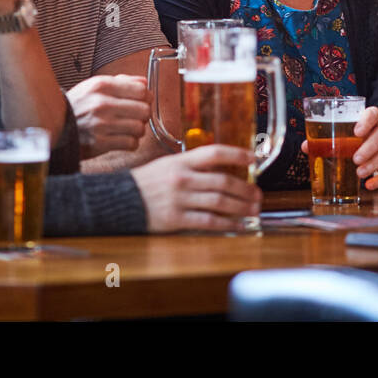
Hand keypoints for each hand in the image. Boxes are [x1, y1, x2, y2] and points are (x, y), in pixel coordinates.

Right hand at [66, 74, 150, 158]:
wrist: (54, 126)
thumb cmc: (78, 105)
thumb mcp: (94, 86)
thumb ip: (121, 82)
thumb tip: (145, 83)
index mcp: (102, 85)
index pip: (141, 90)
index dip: (146, 97)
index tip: (141, 101)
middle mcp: (102, 104)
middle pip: (144, 110)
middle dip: (143, 115)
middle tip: (135, 116)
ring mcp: (101, 124)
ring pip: (139, 128)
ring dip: (137, 130)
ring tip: (127, 128)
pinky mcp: (99, 143)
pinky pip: (131, 143)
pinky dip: (130, 143)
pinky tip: (121, 138)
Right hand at [131, 145, 261, 231]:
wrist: (119, 201)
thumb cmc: (146, 183)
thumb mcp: (167, 165)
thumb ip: (192, 166)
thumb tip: (221, 169)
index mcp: (180, 161)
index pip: (214, 153)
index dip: (236, 154)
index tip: (253, 157)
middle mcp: (182, 178)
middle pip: (222, 181)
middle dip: (245, 188)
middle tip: (258, 194)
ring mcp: (179, 199)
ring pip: (219, 202)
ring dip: (241, 206)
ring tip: (253, 209)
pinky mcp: (175, 219)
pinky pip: (208, 221)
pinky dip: (226, 223)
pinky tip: (237, 225)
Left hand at [301, 106, 377, 189]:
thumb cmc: (362, 144)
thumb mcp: (348, 140)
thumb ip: (327, 141)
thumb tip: (306, 146)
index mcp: (371, 122)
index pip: (374, 113)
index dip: (367, 120)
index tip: (356, 131)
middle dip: (369, 147)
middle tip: (355, 159)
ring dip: (374, 163)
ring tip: (360, 173)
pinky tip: (370, 185)